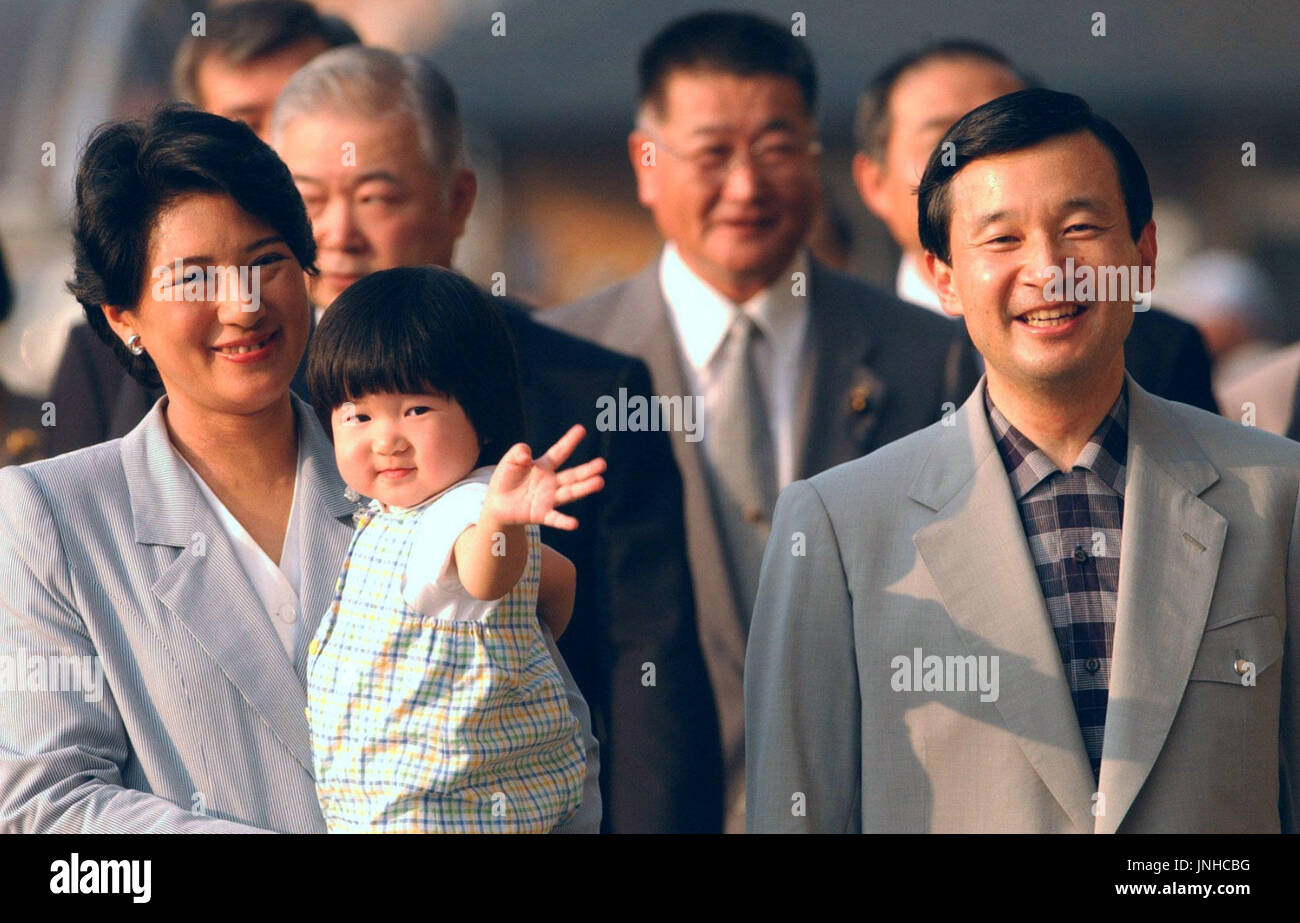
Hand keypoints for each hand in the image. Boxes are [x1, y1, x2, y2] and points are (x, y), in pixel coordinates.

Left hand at [483, 425, 605, 530]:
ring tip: (599, 482)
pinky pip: (555, 518)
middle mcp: (551, 482)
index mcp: (545, 466)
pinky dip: (564, 522)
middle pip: (572, 475)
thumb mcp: (510, 460)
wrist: (497, 503)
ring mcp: (549, 499)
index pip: (560, 452)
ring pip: (570, 493)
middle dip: (588, 470)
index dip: (570, 441)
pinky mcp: (541, 515)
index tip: (581, 429)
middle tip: (602, 464)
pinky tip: (574, 524)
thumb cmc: (506, 478)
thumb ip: (519, 452)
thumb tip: (527, 456)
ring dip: (584, 488)